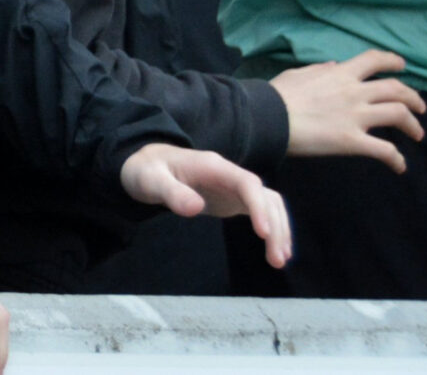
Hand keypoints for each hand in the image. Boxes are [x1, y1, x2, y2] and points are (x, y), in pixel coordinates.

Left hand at [120, 142, 290, 269]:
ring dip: (279, 230)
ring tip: (279, 260)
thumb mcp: (150, 181)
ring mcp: (234, 187)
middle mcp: (230, 175)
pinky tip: (274, 250)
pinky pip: (261, 212)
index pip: (247, 184)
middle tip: (276, 259)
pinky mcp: (233, 199)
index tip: (263, 233)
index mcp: (213, 167)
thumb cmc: (147, 171)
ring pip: (269, 205)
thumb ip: (171, 193)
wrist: (146, 165)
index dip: (259, 207)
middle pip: (265, 197)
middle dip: (275, 226)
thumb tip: (196, 208)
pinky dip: (272, 229)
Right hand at [273, 49, 424, 169]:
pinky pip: (385, 150)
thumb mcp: (297, 74)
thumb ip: (320, 69)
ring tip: (417, 134)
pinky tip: (400, 166)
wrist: (267, 117)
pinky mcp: (353, 141)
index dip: (392, 61)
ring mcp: (356, 116)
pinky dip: (397, 159)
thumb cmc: (277, 95)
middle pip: (396, 89)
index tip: (402, 66)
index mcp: (340, 74)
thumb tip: (336, 65)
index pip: (374, 61)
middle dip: (414, 98)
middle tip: (420, 108)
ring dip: (413, 125)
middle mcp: (354, 92)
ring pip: (399, 115)